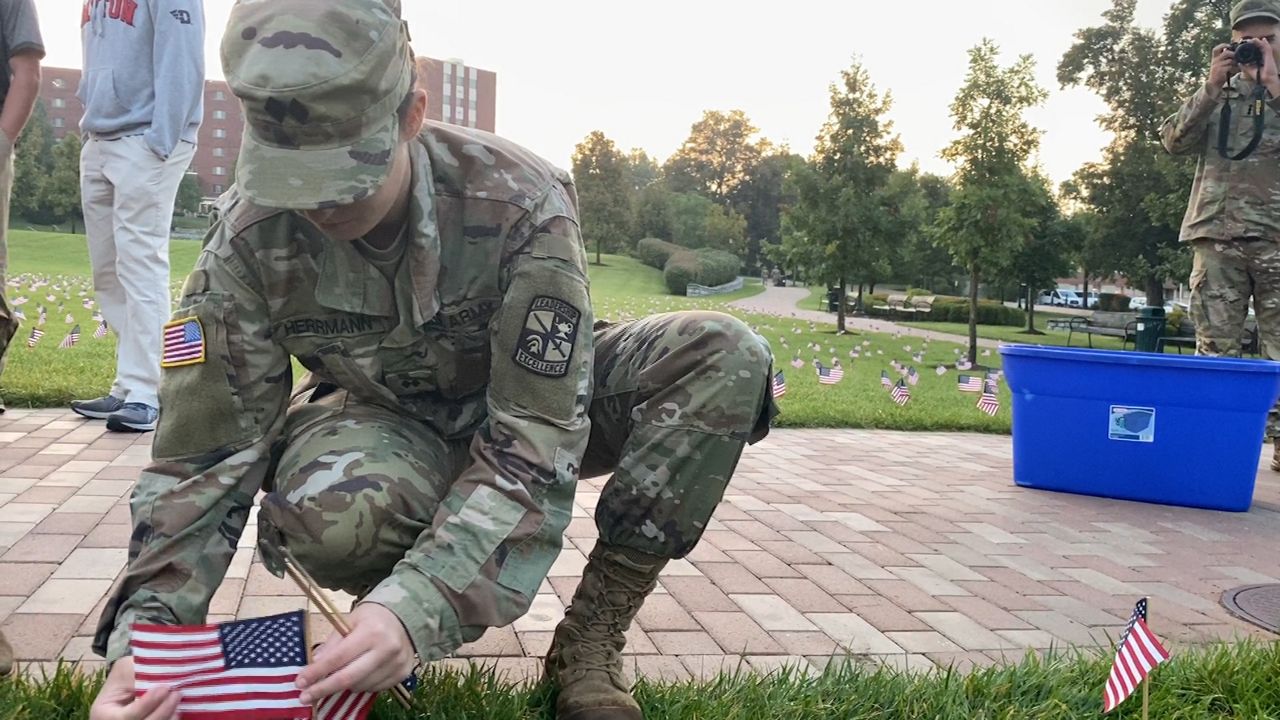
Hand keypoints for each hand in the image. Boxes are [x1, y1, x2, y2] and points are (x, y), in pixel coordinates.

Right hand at [89, 657, 180, 719]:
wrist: (128, 680)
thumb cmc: (125, 673)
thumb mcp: (126, 669)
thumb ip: (140, 676)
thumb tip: (163, 678)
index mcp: (104, 713)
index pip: (128, 716)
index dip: (147, 704)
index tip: (164, 688)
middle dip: (162, 712)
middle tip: (176, 694)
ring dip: (168, 717)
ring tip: (177, 700)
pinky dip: (169, 719)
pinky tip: (177, 710)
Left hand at [295, 603, 415, 704]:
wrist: (406, 617)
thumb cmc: (373, 618)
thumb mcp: (350, 621)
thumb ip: (333, 643)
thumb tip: (314, 664)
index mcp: (372, 631)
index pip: (338, 657)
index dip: (317, 672)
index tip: (299, 682)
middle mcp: (387, 648)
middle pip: (349, 677)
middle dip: (323, 688)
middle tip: (305, 697)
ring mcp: (397, 663)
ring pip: (361, 686)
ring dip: (344, 685)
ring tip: (338, 676)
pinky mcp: (403, 674)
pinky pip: (375, 688)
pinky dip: (362, 685)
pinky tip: (359, 675)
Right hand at [1209, 43, 1236, 87]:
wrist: (1214, 83)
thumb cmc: (1220, 72)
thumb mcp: (1222, 64)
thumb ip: (1228, 58)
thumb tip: (1239, 53)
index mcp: (1215, 58)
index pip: (1216, 49)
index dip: (1223, 45)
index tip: (1229, 46)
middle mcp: (1215, 61)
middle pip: (1226, 53)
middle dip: (1233, 54)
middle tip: (1237, 58)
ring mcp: (1217, 66)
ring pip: (1230, 60)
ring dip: (1236, 63)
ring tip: (1238, 65)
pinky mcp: (1220, 71)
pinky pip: (1230, 67)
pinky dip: (1235, 69)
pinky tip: (1236, 70)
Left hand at [1245, 37, 1279, 95]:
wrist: (1266, 80)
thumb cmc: (1260, 76)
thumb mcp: (1250, 70)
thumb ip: (1245, 66)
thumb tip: (1238, 63)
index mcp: (1258, 58)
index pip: (1254, 50)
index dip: (1249, 46)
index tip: (1243, 44)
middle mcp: (1262, 55)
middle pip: (1258, 46)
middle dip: (1252, 42)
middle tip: (1245, 40)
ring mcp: (1266, 55)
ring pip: (1262, 45)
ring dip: (1257, 41)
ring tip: (1251, 39)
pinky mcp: (1269, 56)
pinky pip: (1267, 47)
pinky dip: (1264, 43)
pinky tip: (1261, 40)